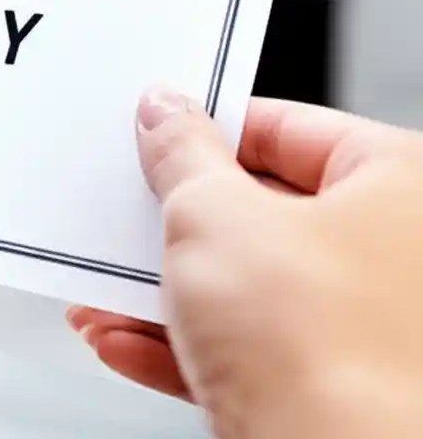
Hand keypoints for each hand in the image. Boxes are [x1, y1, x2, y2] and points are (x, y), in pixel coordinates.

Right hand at [68, 90, 422, 437]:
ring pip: (249, 288)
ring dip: (165, 292)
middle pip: (263, 211)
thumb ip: (179, 155)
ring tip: (107, 293)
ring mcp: (374, 325)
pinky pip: (250, 348)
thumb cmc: (319, 347)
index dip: (208, 129)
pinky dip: (185, 343)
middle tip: (129, 214)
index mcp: (404, 184)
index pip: (288, 129)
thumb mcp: (210, 218)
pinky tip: (128, 342)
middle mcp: (403, 251)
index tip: (158, 133)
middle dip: (174, 225)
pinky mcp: (335, 384)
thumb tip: (166, 116)